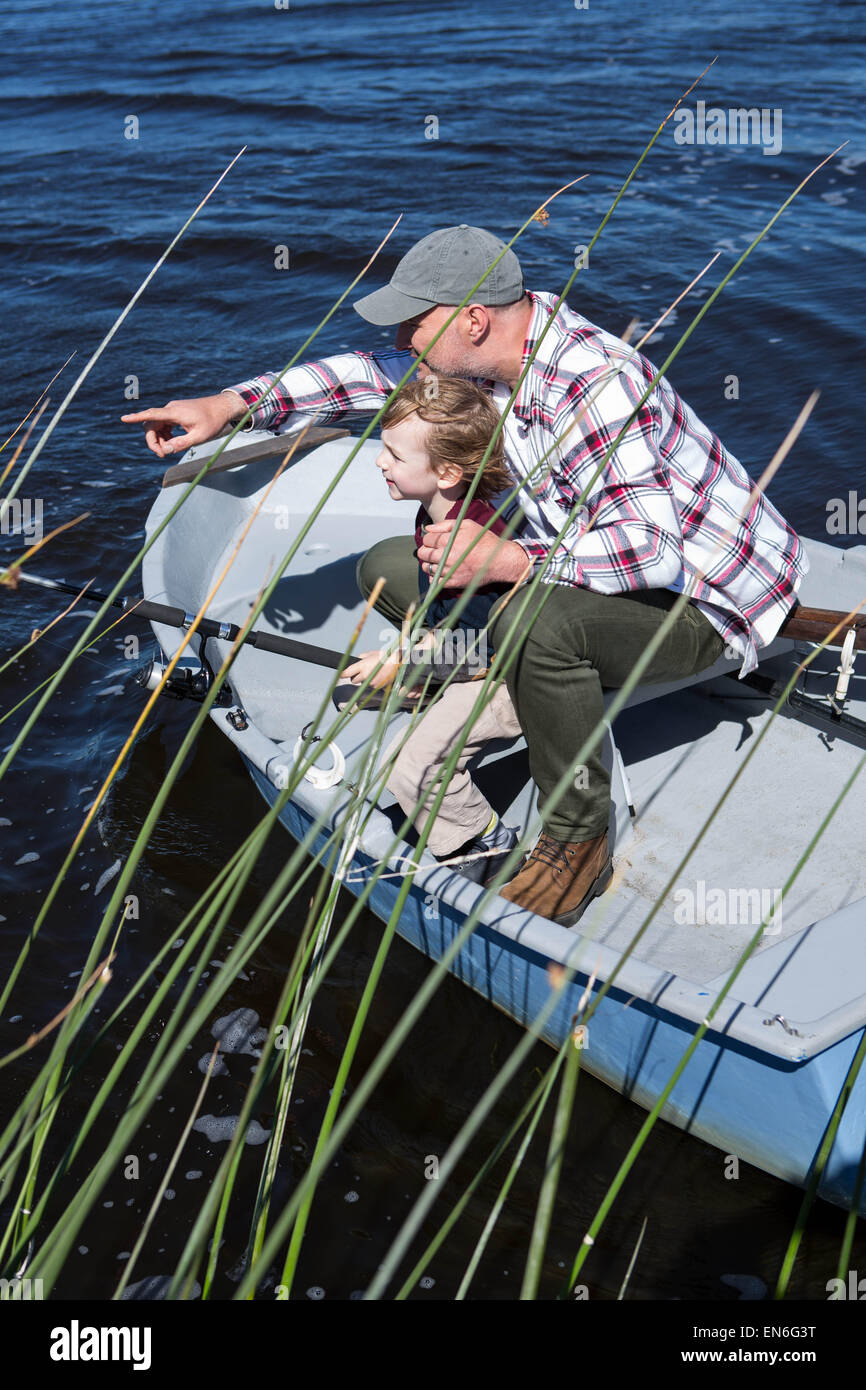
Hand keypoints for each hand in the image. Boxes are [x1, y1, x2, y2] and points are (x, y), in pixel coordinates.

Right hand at [121, 391, 244, 458]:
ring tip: (171, 450)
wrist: (222, 407)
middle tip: (163, 455)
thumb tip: (166, 450)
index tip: (124, 419)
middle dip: (153, 441)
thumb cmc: (213, 421)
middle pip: (151, 425)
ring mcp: (173, 410)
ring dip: (159, 440)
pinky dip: (165, 435)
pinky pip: (164, 425)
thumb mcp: (199, 437)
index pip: (151, 415)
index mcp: (175, 413)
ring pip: (157, 426)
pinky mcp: (176, 413)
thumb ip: (181, 444)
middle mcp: (171, 409)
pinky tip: (173, 443)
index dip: (136, 417)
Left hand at [341, 649, 398, 689]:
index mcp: (362, 666)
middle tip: (363, 672)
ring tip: (375, 672)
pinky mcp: (377, 688)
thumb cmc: (384, 656)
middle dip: (356, 677)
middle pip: (353, 680)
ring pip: (363, 684)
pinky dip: (374, 683)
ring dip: (366, 680)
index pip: (347, 673)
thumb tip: (356, 661)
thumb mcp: (371, 653)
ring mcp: (371, 683)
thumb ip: (361, 657)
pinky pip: (372, 686)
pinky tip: (380, 676)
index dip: (343, 674)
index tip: (340, 675)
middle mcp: (365, 675)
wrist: (398, 663)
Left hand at [416, 519, 529, 588]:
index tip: (434, 540)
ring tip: (437, 560)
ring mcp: (451, 570)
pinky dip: (434, 576)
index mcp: (450, 540)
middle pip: (424, 554)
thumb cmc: (485, 541)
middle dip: (426, 550)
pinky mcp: (455, 582)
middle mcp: (448, 556)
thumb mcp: (468, 525)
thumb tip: (428, 528)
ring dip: (429, 563)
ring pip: (428, 568)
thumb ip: (446, 525)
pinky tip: (441, 571)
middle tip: (433, 550)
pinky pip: (435, 581)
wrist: (500, 560)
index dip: (429, 538)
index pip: (427, 539)